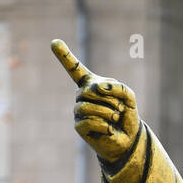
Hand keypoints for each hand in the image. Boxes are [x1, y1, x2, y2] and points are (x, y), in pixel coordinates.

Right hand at [51, 39, 140, 162]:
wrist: (128, 139)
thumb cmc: (126, 115)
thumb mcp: (128, 96)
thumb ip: (118, 87)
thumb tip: (98, 88)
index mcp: (90, 84)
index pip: (75, 68)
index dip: (65, 56)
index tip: (54, 42)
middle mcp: (81, 95)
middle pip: (91, 91)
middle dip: (111, 100)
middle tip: (119, 109)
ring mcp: (78, 111)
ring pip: (89, 107)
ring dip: (109, 113)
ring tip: (115, 118)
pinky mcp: (79, 127)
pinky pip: (90, 121)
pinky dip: (104, 125)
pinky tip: (109, 129)